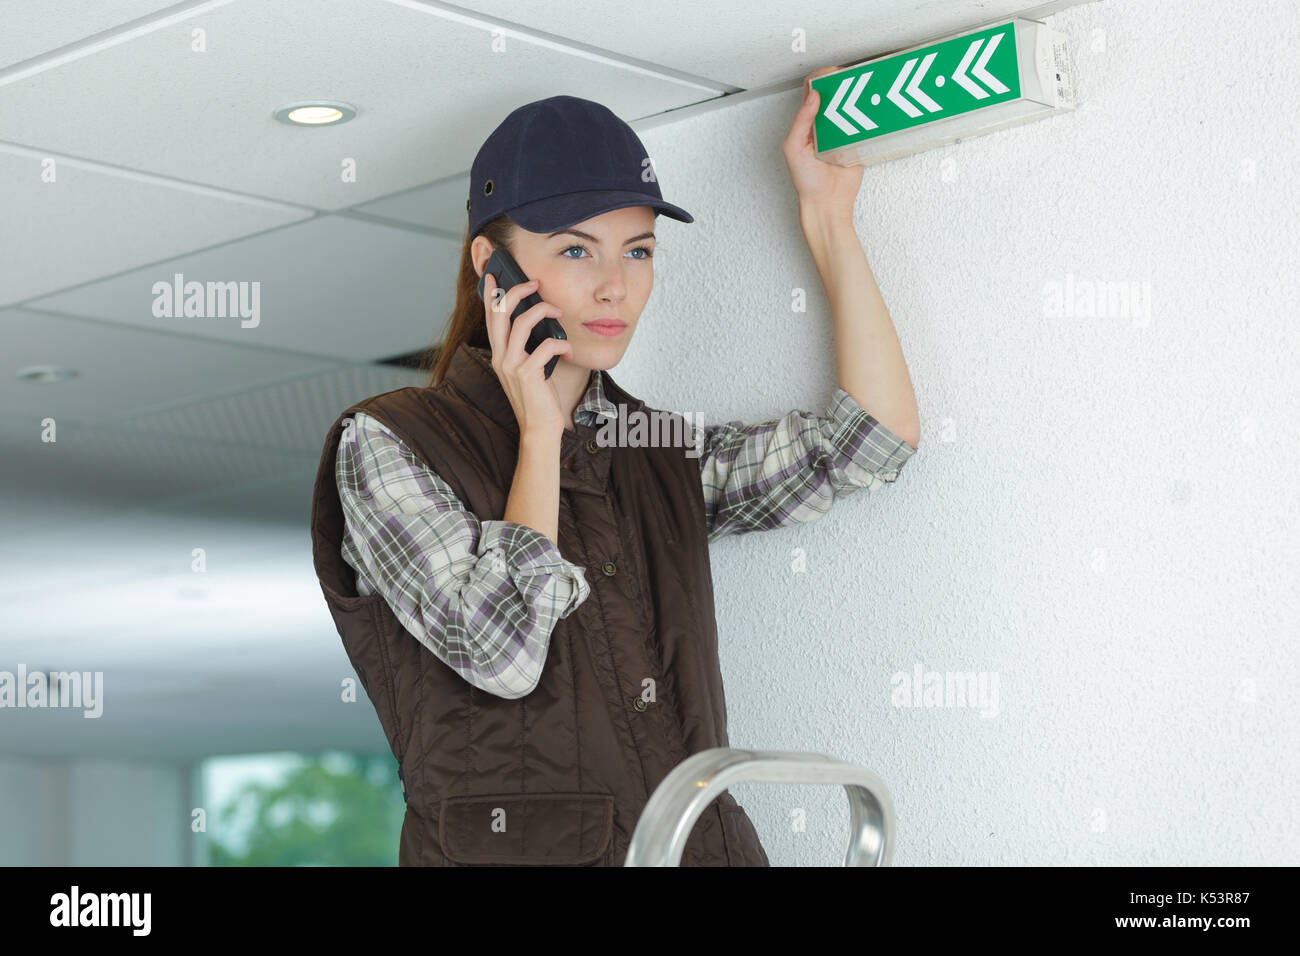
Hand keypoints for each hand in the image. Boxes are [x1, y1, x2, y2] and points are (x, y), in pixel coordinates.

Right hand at [481, 271, 573, 438]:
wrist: (539, 428)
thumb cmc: (538, 398)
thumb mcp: (528, 369)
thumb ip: (528, 348)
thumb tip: (541, 322)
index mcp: (499, 355)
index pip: (491, 318)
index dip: (492, 295)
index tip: (495, 276)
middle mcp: (500, 357)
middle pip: (499, 312)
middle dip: (516, 291)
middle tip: (533, 283)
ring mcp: (511, 365)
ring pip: (522, 322)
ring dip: (543, 310)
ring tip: (558, 311)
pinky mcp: (527, 373)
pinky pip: (546, 345)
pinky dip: (562, 343)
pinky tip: (568, 351)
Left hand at [782, 65, 865, 220]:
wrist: (828, 204)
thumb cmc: (806, 182)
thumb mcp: (793, 149)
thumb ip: (801, 122)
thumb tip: (812, 96)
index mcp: (806, 123)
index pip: (812, 90)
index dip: (821, 78)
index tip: (833, 75)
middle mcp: (825, 124)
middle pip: (835, 93)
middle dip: (844, 82)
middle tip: (855, 79)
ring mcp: (843, 132)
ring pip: (853, 105)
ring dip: (860, 95)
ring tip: (868, 87)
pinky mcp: (858, 141)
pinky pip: (866, 123)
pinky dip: (872, 114)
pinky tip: (876, 107)